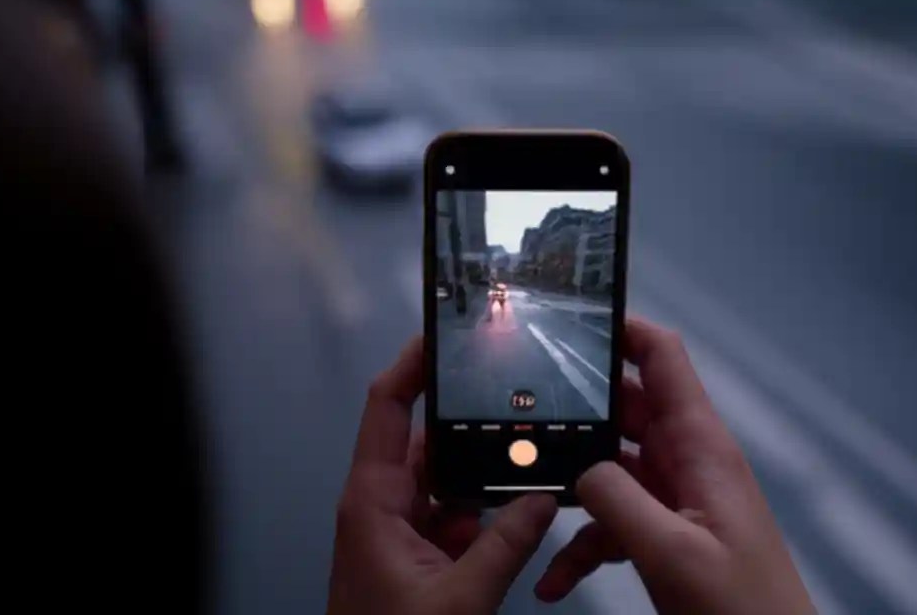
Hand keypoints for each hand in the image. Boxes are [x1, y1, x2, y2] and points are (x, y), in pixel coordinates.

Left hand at [328, 338, 557, 614]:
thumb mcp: (460, 600)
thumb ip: (507, 545)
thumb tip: (544, 498)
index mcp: (372, 499)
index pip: (388, 407)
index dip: (412, 363)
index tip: (444, 330)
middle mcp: (379, 504)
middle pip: (425, 439)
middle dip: (471, 424)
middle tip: (517, 399)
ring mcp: (396, 530)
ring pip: (443, 480)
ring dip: (481, 477)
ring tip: (529, 456)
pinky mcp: (413, 555)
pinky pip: (451, 516)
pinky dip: (481, 514)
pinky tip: (518, 513)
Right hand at [535, 319, 813, 614]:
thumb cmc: (741, 606)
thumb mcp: (672, 551)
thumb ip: (618, 501)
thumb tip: (579, 468)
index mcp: (700, 447)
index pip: (662, 358)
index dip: (621, 329)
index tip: (568, 321)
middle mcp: (687, 462)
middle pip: (624, 410)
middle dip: (574, 413)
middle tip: (519, 415)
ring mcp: (675, 499)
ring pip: (610, 470)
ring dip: (570, 490)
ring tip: (526, 501)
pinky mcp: (666, 535)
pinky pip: (612, 524)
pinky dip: (581, 546)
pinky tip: (553, 580)